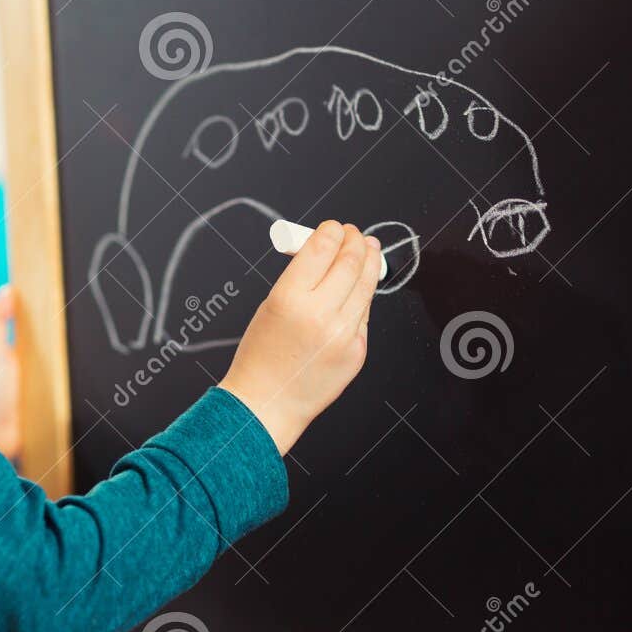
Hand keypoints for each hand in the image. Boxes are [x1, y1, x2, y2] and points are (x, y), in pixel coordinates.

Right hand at [220, 221, 380, 454]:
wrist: (267, 404)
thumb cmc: (261, 357)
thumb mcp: (269, 306)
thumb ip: (298, 279)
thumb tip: (324, 252)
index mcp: (289, 298)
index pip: (322, 249)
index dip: (332, 232)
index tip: (335, 227)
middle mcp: (320, 314)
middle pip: (350, 262)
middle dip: (356, 242)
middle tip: (356, 234)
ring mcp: (343, 334)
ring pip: (366, 286)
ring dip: (370, 262)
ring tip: (370, 250)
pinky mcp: (357, 351)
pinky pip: (364, 315)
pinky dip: (362, 298)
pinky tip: (359, 290)